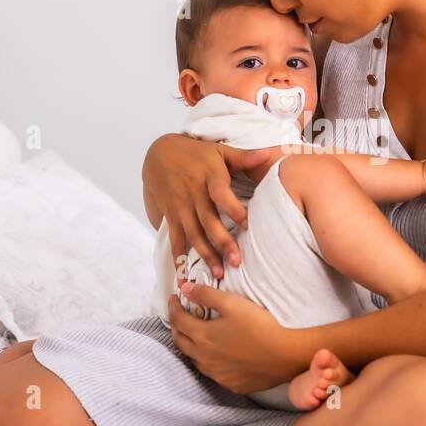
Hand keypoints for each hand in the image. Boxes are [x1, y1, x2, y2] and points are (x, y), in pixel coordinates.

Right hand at [142, 134, 273, 279]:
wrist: (158, 153)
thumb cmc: (195, 152)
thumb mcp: (218, 150)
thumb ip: (243, 157)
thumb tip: (268, 154)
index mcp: (209, 177)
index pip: (221, 194)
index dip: (233, 210)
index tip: (247, 226)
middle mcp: (194, 194)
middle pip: (208, 222)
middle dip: (223, 243)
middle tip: (237, 262)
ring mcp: (181, 207)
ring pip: (194, 234)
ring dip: (206, 255)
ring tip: (219, 274)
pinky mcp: (171, 215)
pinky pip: (175, 238)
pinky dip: (179, 257)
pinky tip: (184, 275)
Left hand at [168, 288, 301, 393]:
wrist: (286, 355)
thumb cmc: (260, 326)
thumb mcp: (233, 303)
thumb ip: (206, 295)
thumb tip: (184, 288)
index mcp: (203, 337)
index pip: (177, 320)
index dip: (173, 306)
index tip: (174, 298)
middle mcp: (204, 359)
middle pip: (180, 342)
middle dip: (176, 326)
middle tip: (180, 315)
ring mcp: (217, 374)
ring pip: (194, 359)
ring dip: (190, 345)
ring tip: (196, 335)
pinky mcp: (231, 384)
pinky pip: (212, 372)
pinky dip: (208, 360)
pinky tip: (217, 354)